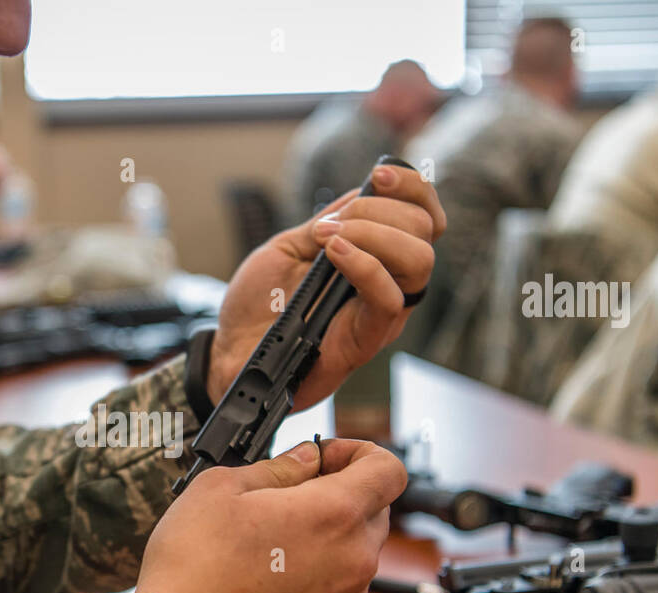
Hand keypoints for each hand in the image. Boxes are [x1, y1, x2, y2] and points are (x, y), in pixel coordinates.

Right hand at [136, 438, 405, 592]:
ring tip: (271, 544)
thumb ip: (278, 468)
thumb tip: (306, 459)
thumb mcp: (222, 489)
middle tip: (288, 498)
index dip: (359, 452)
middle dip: (340, 495)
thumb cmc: (194, 566)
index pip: (389, 469)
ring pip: (355, 553)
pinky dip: (316, 577)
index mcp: (336, 513)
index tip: (324, 459)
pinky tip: (269, 579)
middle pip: (374, 511)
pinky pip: (338, 591)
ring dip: (327, 539)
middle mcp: (354, 559)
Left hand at [207, 164, 444, 406]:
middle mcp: (389, 284)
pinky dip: (364, 266)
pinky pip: (388, 299)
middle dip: (382, 209)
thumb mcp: (290, 247)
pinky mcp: (366, 339)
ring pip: (419, 261)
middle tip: (333, 221)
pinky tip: (334, 253)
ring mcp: (381, 314)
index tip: (378, 175)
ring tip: (330, 238)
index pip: (423, 216)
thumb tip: (364, 193)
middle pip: (425, 231)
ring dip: (375, 234)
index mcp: (378, 259)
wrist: (232, 351)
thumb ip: (328, 222)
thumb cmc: (260, 305)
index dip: (413, 188)